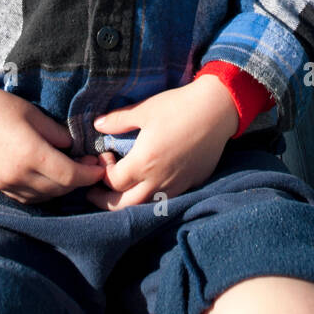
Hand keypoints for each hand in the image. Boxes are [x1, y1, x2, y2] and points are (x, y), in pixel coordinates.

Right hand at [0, 73, 111, 203]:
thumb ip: (55, 133)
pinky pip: (28, 198)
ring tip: (71, 170)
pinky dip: (44, 192)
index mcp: (29, 154)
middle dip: (79, 180)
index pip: (68, 175)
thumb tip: (73, 147)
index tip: (100, 168)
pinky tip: (50, 177)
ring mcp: (6, 184)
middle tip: (90, 165)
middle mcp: (18, 175)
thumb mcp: (32, 113)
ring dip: (62, 187)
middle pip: (59, 189)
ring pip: (45, 197)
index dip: (88, 174)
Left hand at [84, 76, 238, 210]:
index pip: (113, 182)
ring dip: (129, 201)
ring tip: (121, 190)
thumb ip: (118, 120)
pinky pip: (167, 199)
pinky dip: (152, 196)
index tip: (103, 157)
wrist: (217, 110)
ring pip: (146, 206)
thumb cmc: (179, 107)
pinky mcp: (192, 183)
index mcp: (143, 163)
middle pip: (125, 205)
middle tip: (96, 191)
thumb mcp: (145, 110)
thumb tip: (97, 125)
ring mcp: (177, 185)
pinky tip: (150, 181)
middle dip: (106, 201)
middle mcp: (159, 181)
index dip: (102, 173)